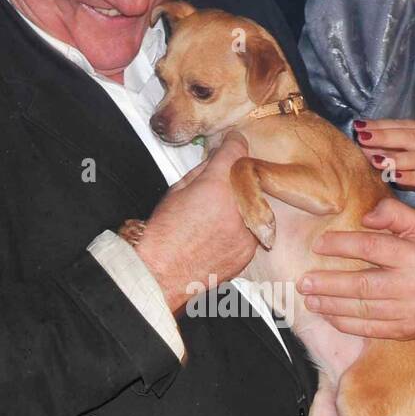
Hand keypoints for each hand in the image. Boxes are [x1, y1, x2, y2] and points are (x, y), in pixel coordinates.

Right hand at [135, 132, 257, 312]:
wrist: (162, 273)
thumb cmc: (163, 235)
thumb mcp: (177, 190)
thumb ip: (202, 171)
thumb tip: (215, 159)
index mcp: (217, 185)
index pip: (237, 149)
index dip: (232, 142)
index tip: (232, 142)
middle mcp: (237, 206)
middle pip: (247, 177)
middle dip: (234, 178)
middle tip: (216, 187)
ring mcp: (246, 230)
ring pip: (252, 204)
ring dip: (239, 204)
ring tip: (214, 217)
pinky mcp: (249, 251)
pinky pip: (251, 230)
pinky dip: (239, 229)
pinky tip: (218, 235)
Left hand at [297, 195, 414, 339]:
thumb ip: (394, 213)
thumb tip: (364, 217)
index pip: (371, 248)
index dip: (342, 246)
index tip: (318, 245)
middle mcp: (412, 285)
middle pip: (362, 285)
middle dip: (328, 284)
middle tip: (304, 282)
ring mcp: (409, 312)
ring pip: (362, 309)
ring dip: (331, 306)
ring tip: (310, 299)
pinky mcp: (405, 331)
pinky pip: (370, 329)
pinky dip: (346, 323)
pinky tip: (329, 315)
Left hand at [354, 119, 414, 228]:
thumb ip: (397, 154)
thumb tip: (366, 148)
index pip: (403, 125)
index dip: (381, 125)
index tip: (358, 126)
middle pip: (409, 136)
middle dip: (384, 136)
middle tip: (362, 137)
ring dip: (396, 158)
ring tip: (376, 159)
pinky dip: (412, 177)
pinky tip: (396, 178)